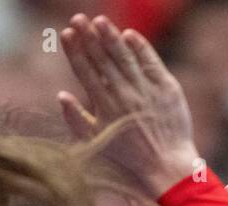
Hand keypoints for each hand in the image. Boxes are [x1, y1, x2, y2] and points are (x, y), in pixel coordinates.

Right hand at [58, 14, 199, 196]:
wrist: (166, 166)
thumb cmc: (128, 156)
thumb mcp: (96, 142)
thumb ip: (76, 119)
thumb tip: (61, 95)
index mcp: (104, 106)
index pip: (85, 71)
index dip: (75, 51)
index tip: (66, 33)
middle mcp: (123, 95)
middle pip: (102, 59)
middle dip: (88, 37)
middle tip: (78, 18)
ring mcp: (145, 90)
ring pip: (124, 56)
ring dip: (111, 37)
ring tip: (99, 21)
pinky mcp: (166, 88)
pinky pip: (150, 62)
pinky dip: (140, 47)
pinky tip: (129, 35)